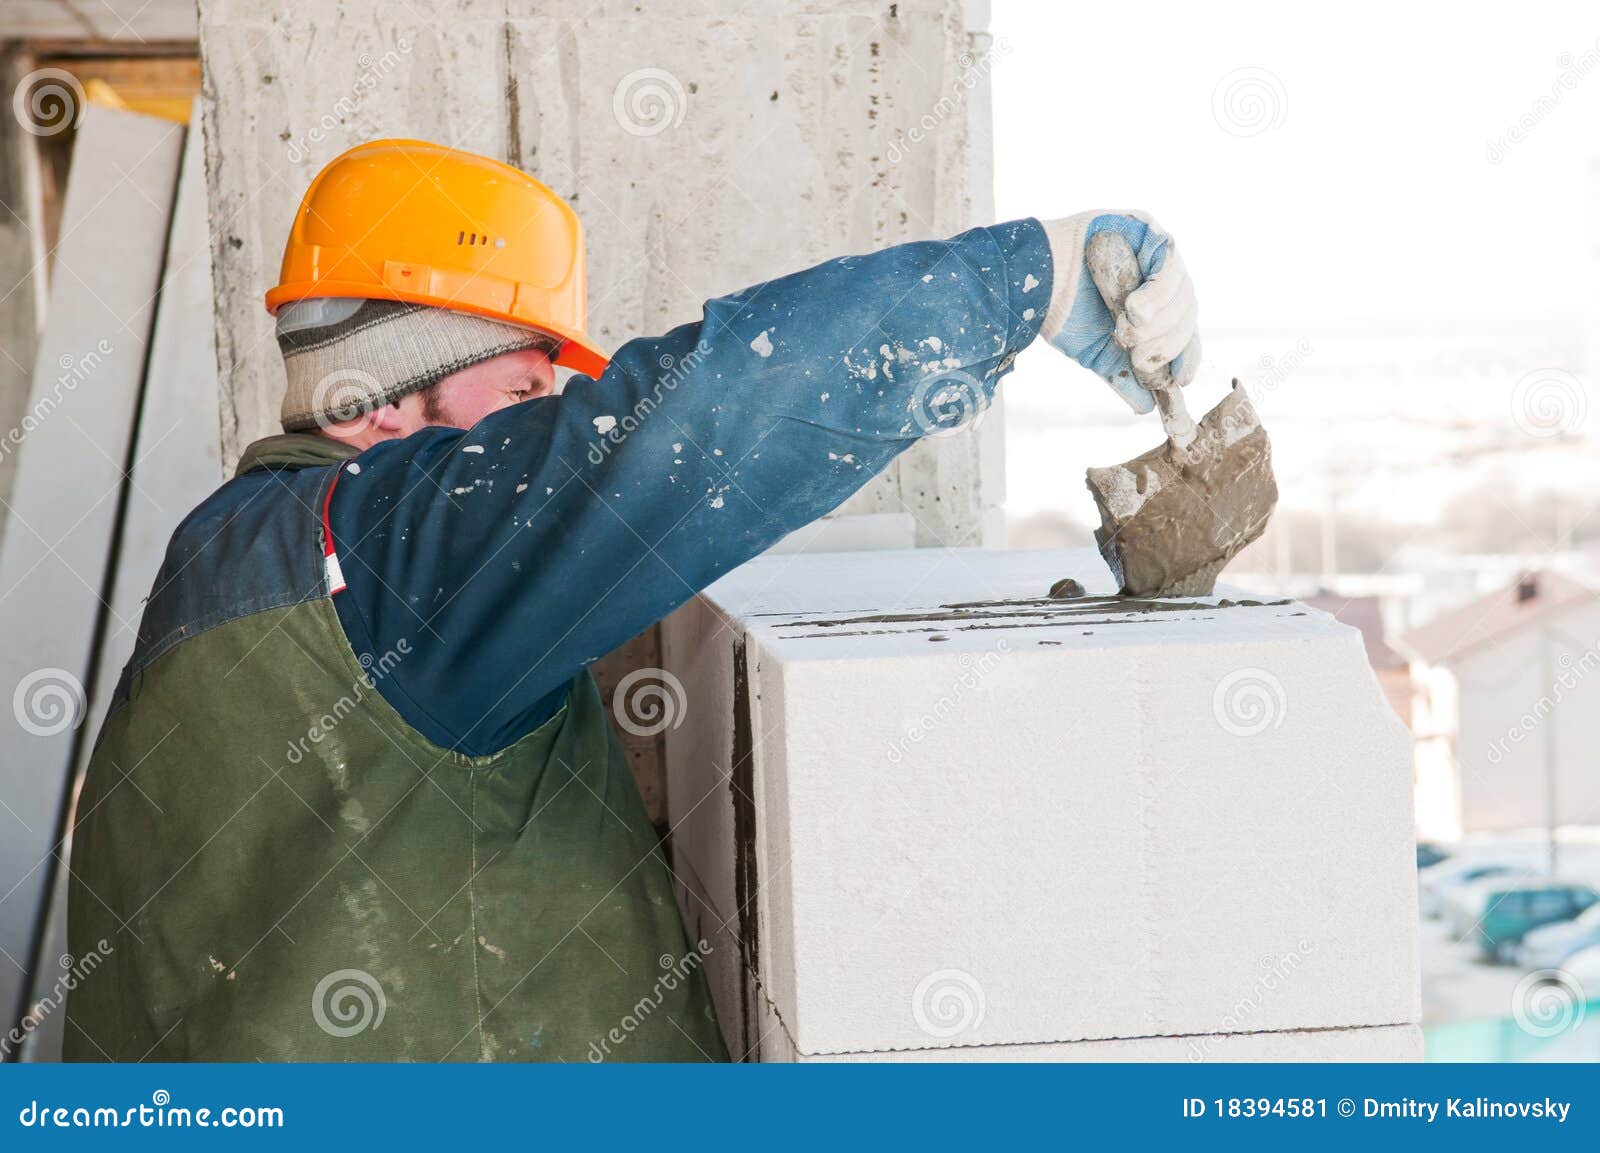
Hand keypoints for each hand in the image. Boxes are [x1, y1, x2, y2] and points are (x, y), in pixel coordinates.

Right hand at [1038, 212, 1198, 412]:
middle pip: (1186, 312)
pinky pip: (1168, 262)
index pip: (1184, 331)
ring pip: (1181, 291)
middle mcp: (1158, 277)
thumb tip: (1147, 408)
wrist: (1034, 282)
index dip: (1186, 355)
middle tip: (1136, 355)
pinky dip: (1157, 292)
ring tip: (1125, 331)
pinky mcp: (1146, 228)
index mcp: (1154, 305)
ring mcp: (1155, 251)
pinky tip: (1134, 309)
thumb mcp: (1097, 353)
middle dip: (1165, 341)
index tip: (1180, 380)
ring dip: (1158, 320)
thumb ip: (1123, 376)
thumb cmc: (1062, 315)